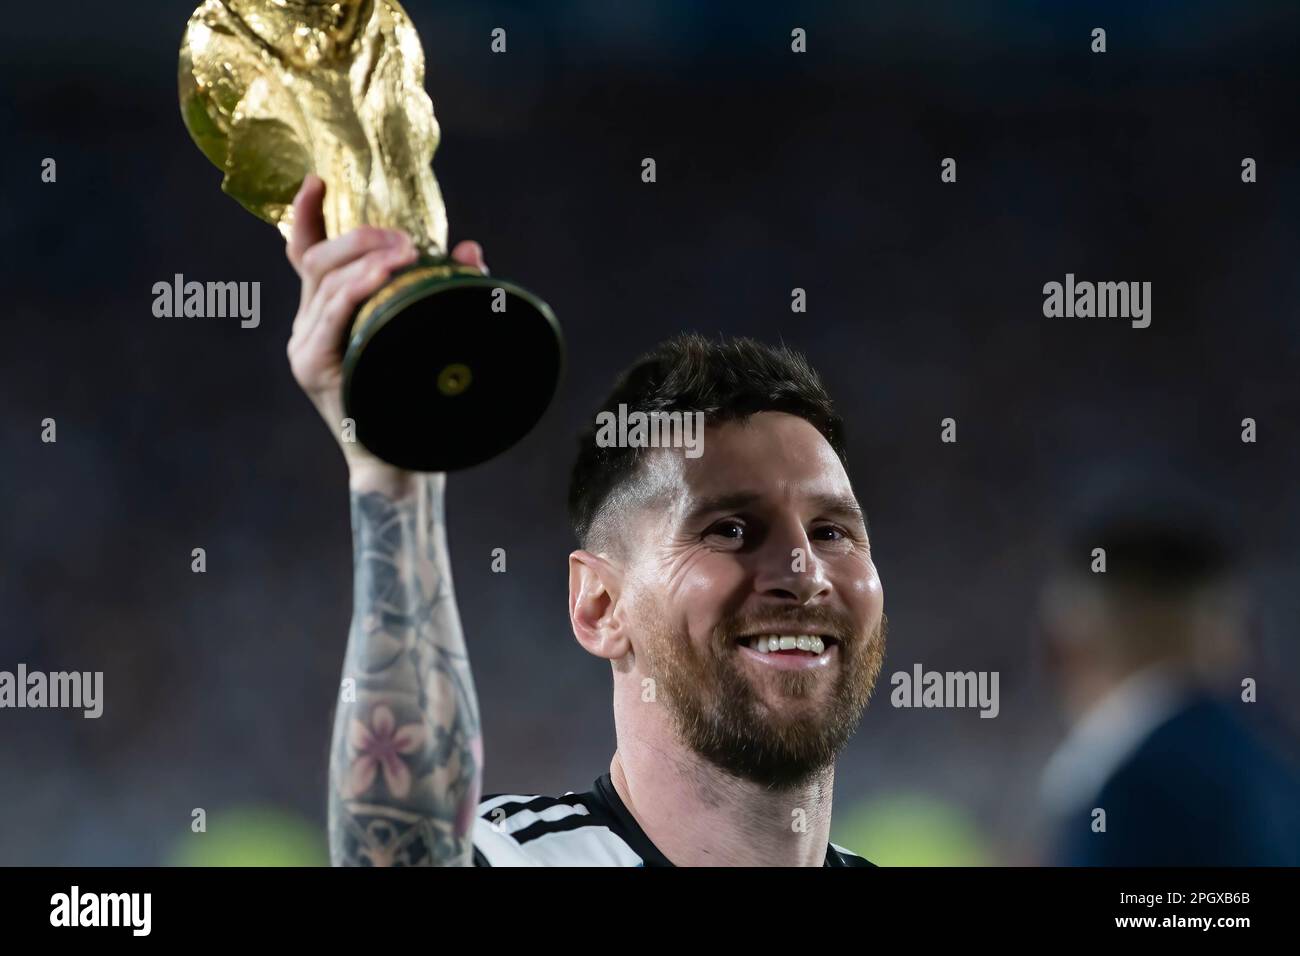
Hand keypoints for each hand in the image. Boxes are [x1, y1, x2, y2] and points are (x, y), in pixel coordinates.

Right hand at [284, 174, 487, 492]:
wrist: (404, 464)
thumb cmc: (415, 400)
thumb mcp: (428, 334)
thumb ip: (442, 291)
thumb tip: (471, 251)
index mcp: (327, 315)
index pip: (306, 254)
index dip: (308, 214)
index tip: (319, 180)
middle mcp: (308, 327)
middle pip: (316, 260)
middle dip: (357, 236)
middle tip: (402, 239)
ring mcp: (307, 348)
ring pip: (324, 283)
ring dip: (365, 259)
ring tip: (404, 253)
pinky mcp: (315, 369)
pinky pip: (329, 318)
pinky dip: (355, 290)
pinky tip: (382, 276)